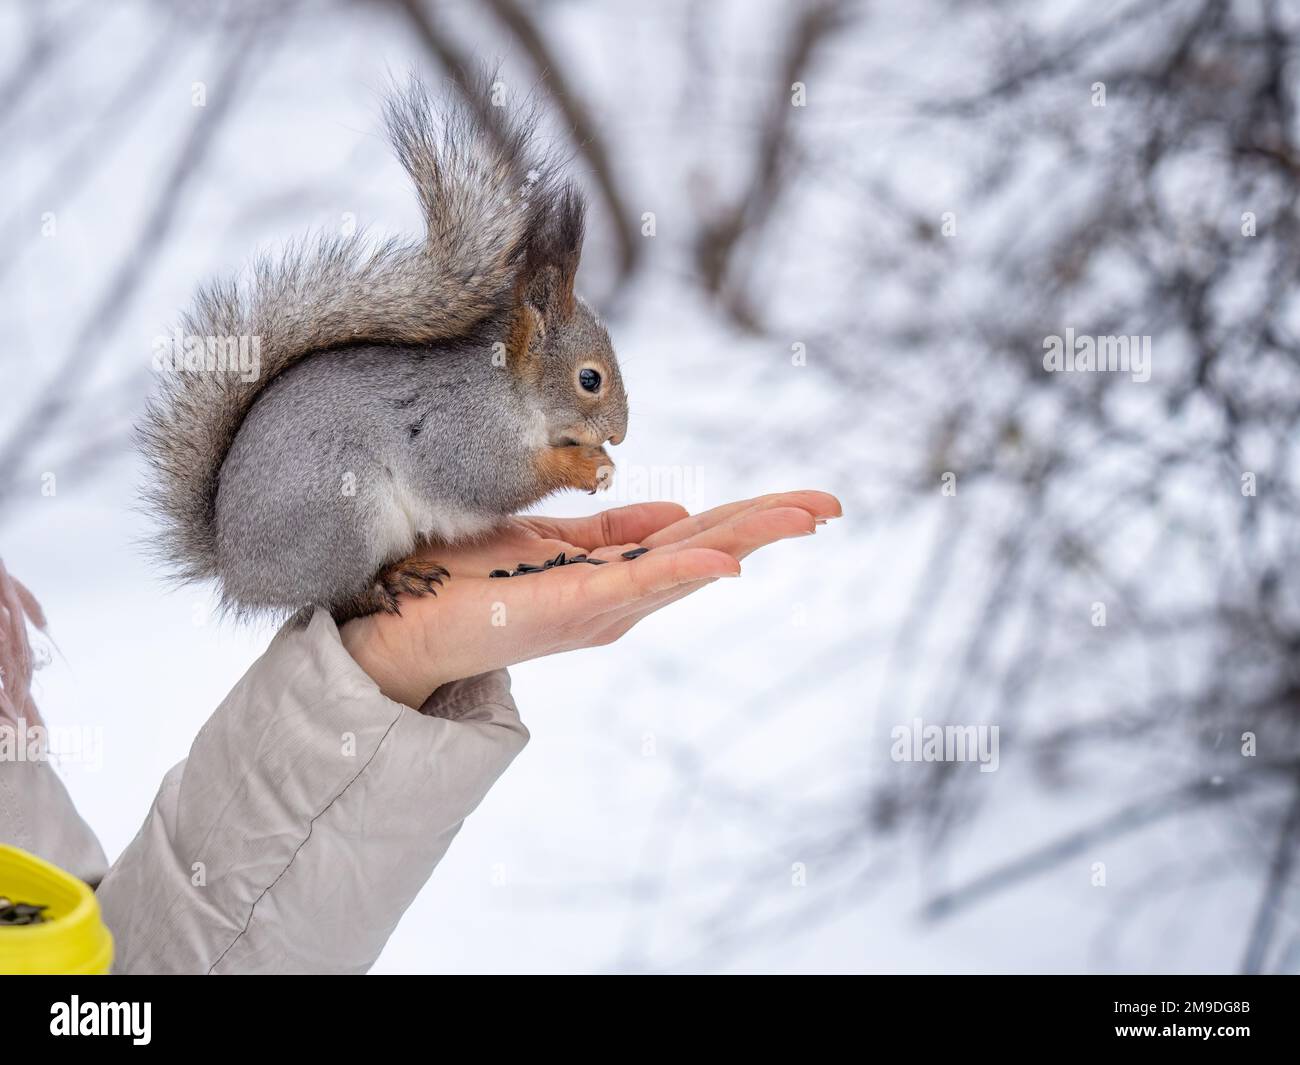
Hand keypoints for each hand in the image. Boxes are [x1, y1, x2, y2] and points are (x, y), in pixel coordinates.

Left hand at [340, 491, 841, 707]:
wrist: (402, 622)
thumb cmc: (468, 582)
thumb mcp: (549, 539)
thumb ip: (612, 528)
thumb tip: (681, 510)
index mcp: (618, 575)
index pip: (700, 537)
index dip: (753, 516)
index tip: (806, 501)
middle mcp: (622, 597)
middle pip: (711, 548)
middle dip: (772, 524)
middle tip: (833, 504)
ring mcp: (603, 606)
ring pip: (691, 563)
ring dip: (750, 538)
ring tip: (807, 516)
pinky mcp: (572, 607)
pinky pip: (638, 585)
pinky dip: (684, 571)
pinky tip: (728, 559)